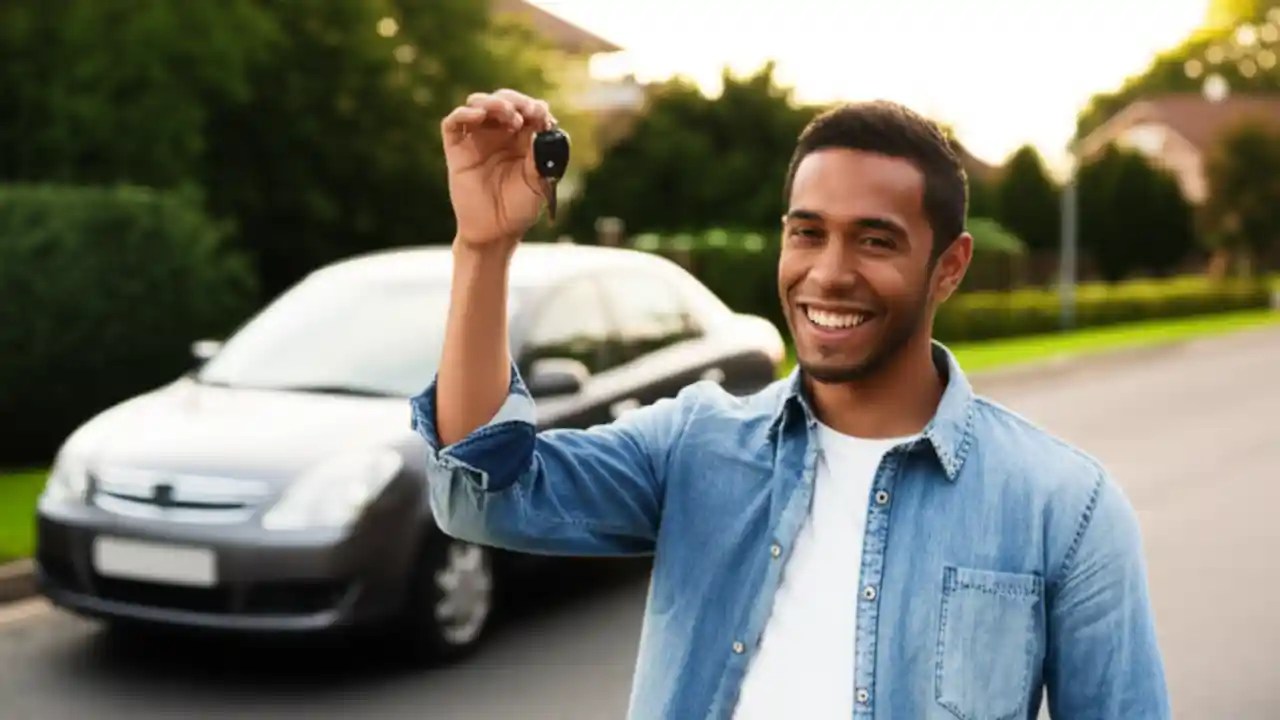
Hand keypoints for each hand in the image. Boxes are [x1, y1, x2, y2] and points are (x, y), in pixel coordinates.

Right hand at [441, 89, 555, 248]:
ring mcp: (476, 139)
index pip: (526, 109)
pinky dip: (464, 113)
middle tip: (526, 112)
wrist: (496, 232)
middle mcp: (499, 134)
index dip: (533, 106)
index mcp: (522, 138)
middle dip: (516, 101)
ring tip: (509, 116)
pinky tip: (479, 115)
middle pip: (503, 101)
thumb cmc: (520, 208)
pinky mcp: (457, 149)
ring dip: (493, 102)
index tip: (541, 112)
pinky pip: (454, 123)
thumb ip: (540, 154)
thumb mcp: (538, 180)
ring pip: (478, 103)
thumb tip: (544, 123)